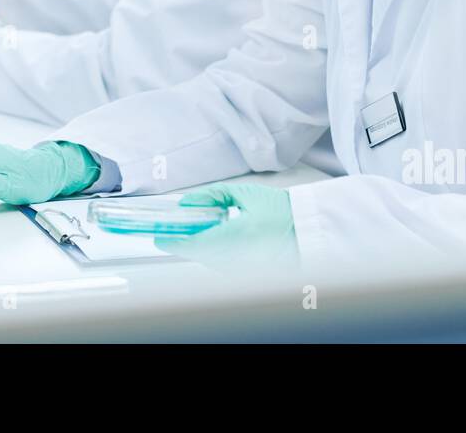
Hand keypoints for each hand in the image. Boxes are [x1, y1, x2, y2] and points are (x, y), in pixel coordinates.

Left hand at [154, 183, 297, 268]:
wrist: (306, 231)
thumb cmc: (281, 211)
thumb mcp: (245, 194)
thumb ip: (213, 196)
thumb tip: (187, 203)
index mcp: (236, 237)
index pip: (193, 245)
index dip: (171, 241)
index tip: (158, 235)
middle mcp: (236, 258)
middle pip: (196, 253)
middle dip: (184, 239)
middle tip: (173, 227)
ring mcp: (241, 269)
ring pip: (207, 259)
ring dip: (198, 245)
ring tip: (197, 228)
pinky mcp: (245, 273)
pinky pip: (220, 263)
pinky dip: (213, 251)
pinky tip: (218, 237)